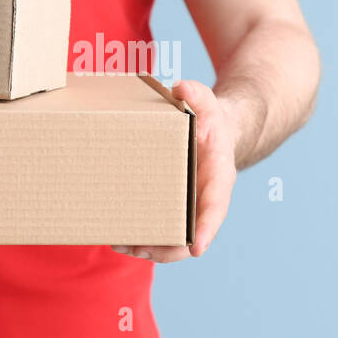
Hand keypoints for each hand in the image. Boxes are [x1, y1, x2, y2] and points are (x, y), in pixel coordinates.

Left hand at [112, 79, 237, 262]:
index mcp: (219, 175)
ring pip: (174, 238)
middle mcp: (206, 198)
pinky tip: (119, 238)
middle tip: (141, 249)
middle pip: (192, 233)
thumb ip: (197, 93)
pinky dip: (143, 238)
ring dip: (150, 248)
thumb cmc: (210, 119)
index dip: (207, 228)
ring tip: (122, 246)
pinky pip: (161, 229)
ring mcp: (190, 206)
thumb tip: (181, 88)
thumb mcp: (207, 102)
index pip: (216, 206)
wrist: (216, 132)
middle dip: (168, 248)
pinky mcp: (174, 207)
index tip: (197, 248)